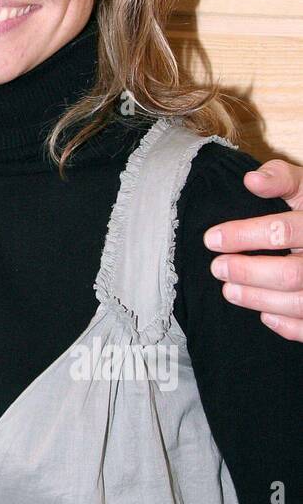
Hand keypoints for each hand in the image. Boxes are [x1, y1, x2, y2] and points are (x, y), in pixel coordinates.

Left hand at [204, 159, 302, 341]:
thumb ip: (280, 178)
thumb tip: (251, 180)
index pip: (283, 230)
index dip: (243, 236)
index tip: (210, 239)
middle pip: (291, 274)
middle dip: (248, 273)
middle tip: (216, 268)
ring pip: (299, 302)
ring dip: (259, 299)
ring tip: (229, 291)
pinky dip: (287, 326)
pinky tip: (264, 315)